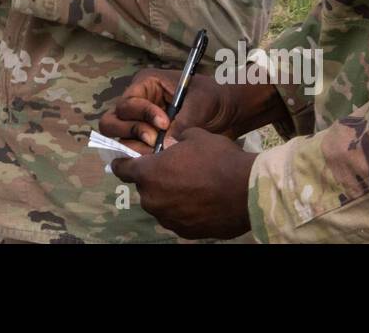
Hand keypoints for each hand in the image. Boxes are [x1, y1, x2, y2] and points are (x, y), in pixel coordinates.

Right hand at [99, 69, 258, 149]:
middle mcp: (137, 104)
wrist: (228, 114)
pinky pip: (133, 152)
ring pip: (119, 139)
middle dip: (131, 132)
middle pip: (111, 122)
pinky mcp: (147, 142)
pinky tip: (162, 159)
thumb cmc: (213, 98)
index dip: (142, 114)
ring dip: (136, 147)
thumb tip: (166, 145)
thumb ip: (181, 122)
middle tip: (156, 140)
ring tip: (160, 150)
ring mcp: (140, 124)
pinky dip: (143, 158)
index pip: (127, 102)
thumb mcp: (200, 103)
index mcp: (145, 84)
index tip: (165, 123)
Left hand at [110, 128, 254, 238]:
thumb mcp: (196, 136)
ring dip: (170, 196)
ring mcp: (168, 218)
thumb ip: (178, 139)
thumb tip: (175, 144)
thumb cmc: (218, 159)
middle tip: (176, 171)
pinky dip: (184, 211)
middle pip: (146, 188)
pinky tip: (201, 202)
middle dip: (156, 179)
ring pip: (162, 204)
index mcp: (149, 174)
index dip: (122, 164)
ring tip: (193, 188)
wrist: (246, 191)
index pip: (122, 170)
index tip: (122, 162)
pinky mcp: (185, 232)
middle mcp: (152, 199)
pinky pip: (178, 218)